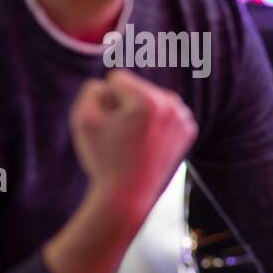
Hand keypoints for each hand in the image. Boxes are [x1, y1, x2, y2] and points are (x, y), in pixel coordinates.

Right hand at [70, 69, 197, 218]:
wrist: (129, 195)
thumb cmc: (103, 157)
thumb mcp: (83, 119)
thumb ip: (92, 89)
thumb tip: (111, 84)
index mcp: (148, 100)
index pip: (117, 78)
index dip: (106, 100)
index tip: (111, 125)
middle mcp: (172, 105)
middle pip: (136, 87)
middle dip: (125, 105)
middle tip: (123, 136)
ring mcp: (184, 118)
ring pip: (150, 99)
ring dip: (140, 113)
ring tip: (135, 140)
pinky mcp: (189, 129)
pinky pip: (163, 113)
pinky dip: (154, 124)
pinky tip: (149, 143)